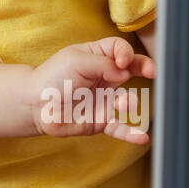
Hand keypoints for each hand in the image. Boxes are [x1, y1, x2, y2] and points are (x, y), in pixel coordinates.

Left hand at [28, 38, 154, 144]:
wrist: (36, 104)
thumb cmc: (52, 77)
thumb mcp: (76, 60)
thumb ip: (103, 64)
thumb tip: (125, 71)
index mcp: (97, 57)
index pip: (120, 49)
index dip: (125, 53)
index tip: (122, 61)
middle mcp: (105, 77)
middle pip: (132, 70)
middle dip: (145, 67)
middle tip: (152, 71)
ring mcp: (104, 99)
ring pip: (127, 100)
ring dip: (130, 101)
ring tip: (125, 102)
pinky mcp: (100, 120)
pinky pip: (119, 128)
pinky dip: (131, 134)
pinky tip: (142, 138)